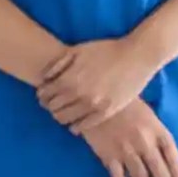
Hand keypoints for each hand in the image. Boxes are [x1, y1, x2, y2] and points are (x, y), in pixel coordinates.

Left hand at [37, 37, 159, 134]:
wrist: (136, 56)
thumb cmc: (107, 49)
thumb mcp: (78, 50)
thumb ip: (58, 64)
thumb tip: (44, 78)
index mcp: (70, 78)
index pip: (45, 94)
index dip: (42, 95)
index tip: (43, 94)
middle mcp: (79, 94)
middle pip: (53, 108)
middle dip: (49, 106)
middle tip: (52, 104)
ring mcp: (93, 105)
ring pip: (66, 119)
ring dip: (61, 117)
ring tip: (63, 112)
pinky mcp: (106, 112)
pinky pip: (84, 126)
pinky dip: (75, 126)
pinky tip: (75, 123)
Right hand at [80, 101, 177, 176]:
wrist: (97, 97)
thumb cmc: (127, 105)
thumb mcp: (149, 116)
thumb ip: (158, 135)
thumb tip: (166, 159)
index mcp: (158, 131)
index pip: (173, 157)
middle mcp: (145, 143)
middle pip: (160, 172)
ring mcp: (126, 151)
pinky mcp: (108, 156)